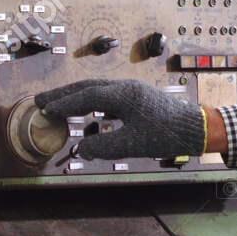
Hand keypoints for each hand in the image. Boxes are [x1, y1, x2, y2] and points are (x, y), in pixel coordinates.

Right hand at [34, 79, 205, 160]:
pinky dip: (89, 100)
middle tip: (40, 100)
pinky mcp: (136, 97)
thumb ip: (104, 146)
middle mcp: (125, 87)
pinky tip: (85, 109)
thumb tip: (80, 149)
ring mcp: (130, 90)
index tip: (46, 110)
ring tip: (56, 103)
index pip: (87, 96)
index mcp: (123, 95)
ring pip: (96, 89)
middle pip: (87, 86)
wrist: (195, 128)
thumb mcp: (133, 144)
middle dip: (63, 94)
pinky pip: (105, 94)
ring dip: (74, 96)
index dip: (65, 103)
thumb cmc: (166, 135)